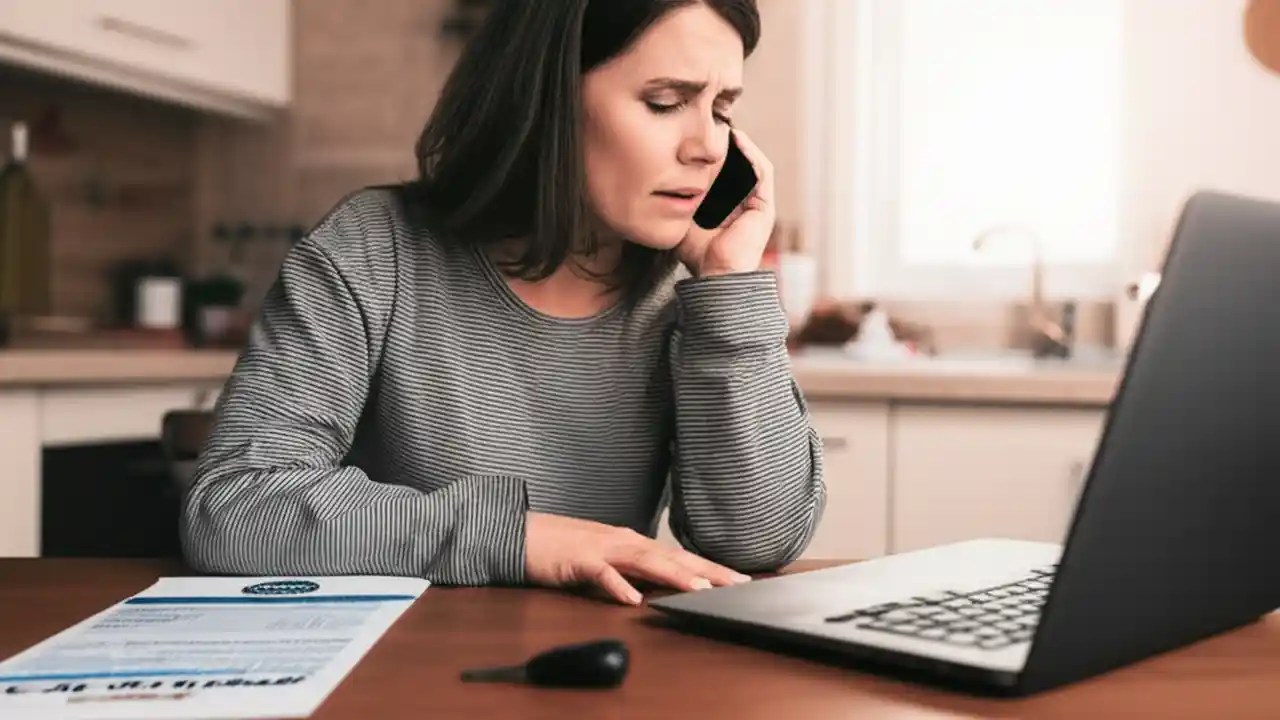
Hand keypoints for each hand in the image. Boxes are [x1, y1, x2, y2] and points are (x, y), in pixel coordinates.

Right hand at [523, 511, 751, 604]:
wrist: (522, 535)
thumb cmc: (563, 549)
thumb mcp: (606, 560)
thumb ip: (632, 570)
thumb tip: (658, 586)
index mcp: (632, 543)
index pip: (679, 556)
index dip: (710, 566)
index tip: (739, 579)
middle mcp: (623, 541)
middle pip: (672, 556)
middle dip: (707, 570)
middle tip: (738, 583)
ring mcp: (601, 549)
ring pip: (645, 561)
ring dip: (674, 575)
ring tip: (700, 589)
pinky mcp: (577, 560)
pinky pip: (601, 575)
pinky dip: (618, 586)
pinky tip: (632, 599)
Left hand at [675, 127, 775, 277]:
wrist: (717, 278)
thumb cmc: (699, 257)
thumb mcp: (682, 222)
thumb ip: (677, 205)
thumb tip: (658, 185)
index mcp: (730, 209)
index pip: (724, 176)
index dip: (714, 156)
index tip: (698, 138)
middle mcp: (746, 206)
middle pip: (739, 168)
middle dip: (727, 146)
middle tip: (711, 125)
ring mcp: (758, 206)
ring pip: (752, 165)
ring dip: (741, 145)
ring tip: (724, 127)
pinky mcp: (765, 206)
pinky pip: (762, 172)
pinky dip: (752, 154)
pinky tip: (738, 139)